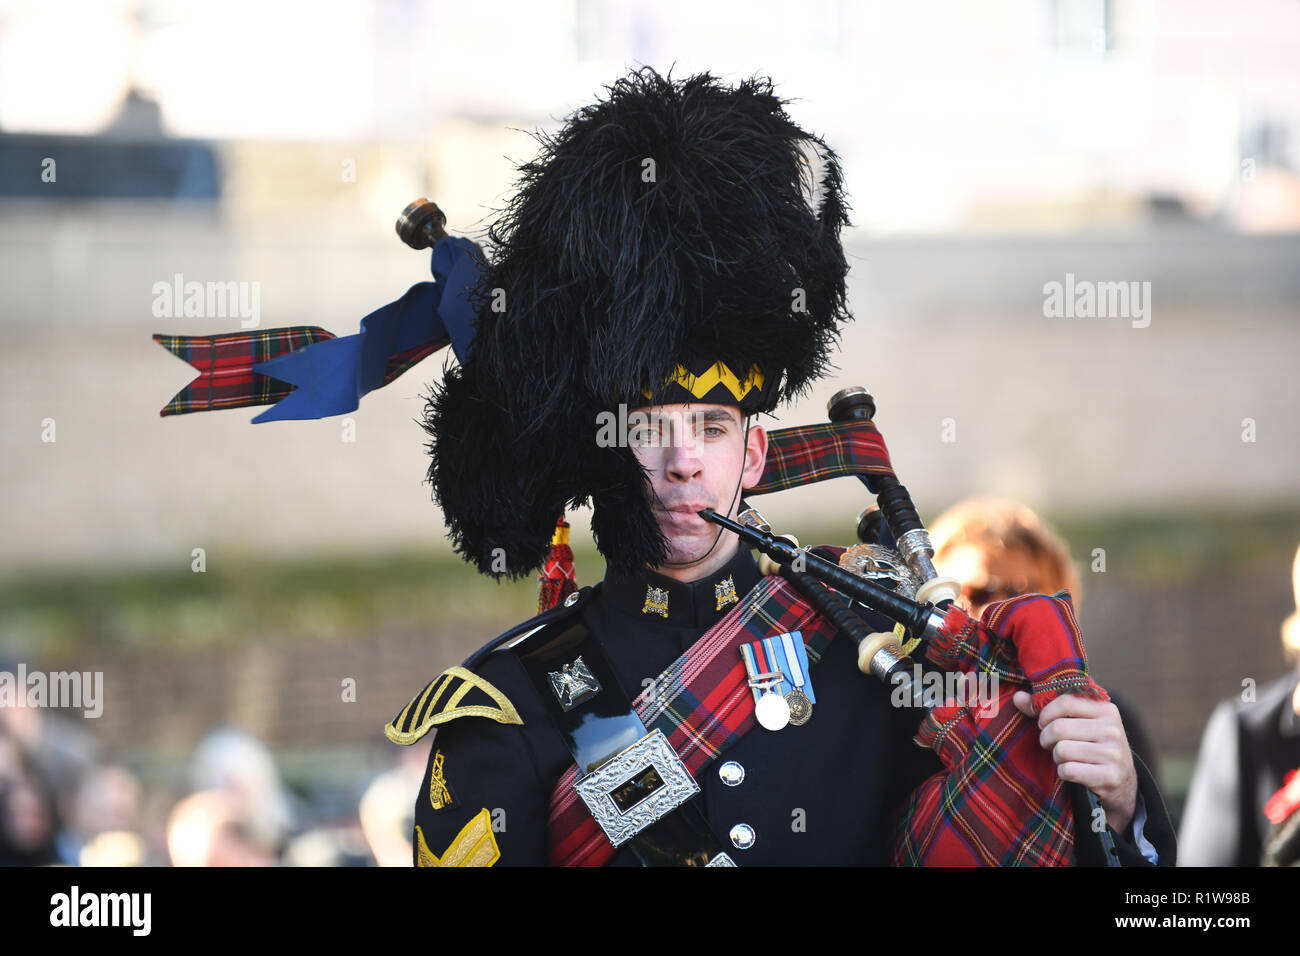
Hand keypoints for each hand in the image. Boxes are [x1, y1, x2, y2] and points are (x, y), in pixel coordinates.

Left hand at [1013, 691, 1136, 832]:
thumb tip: (1018, 697)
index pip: (1065, 702)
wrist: (1121, 779)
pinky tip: (1071, 770)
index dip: (1046, 713)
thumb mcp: (1077, 721)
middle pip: (1059, 728)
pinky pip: (1069, 770)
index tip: (1043, 723)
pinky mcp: (1110, 776)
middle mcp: (1113, 729)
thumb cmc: (1090, 743)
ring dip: (1056, 756)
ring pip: (1062, 750)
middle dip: (1046, 738)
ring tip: (1063, 756)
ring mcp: (1114, 754)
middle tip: (1050, 743)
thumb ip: (1047, 708)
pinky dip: (1063, 772)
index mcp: (1106, 709)